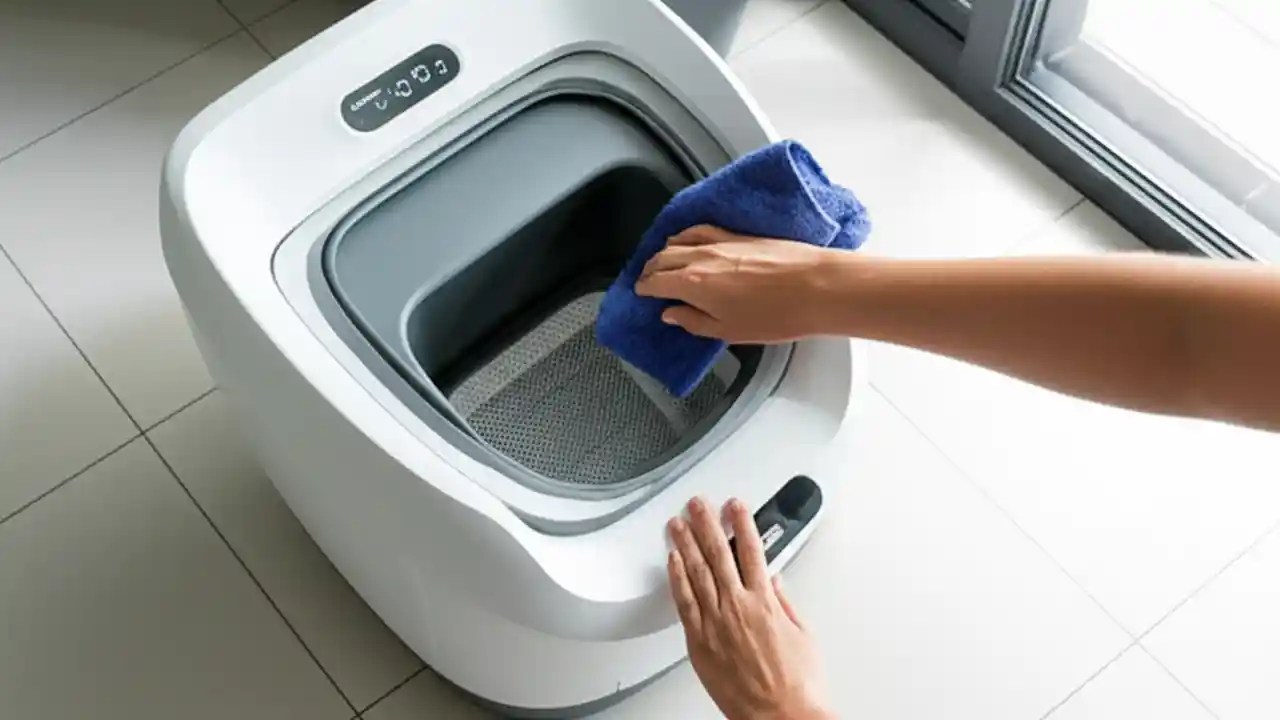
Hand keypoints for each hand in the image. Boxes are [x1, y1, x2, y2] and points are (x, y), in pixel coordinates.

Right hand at [635, 225, 851, 343]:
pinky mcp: (740, 235)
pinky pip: (701, 229)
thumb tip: (672, 314)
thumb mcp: (728, 331)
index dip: (643, 288)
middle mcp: (701, 257)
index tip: (641, 293)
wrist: (816, 287)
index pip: (655, 281)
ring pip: (679, 239)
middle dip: (650, 269)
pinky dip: (687, 234)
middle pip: (662, 257)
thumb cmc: (776, 315)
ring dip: (665, 250)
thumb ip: (694, 321)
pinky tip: (689, 239)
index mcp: (693, 283)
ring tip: (663, 260)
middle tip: (647, 279)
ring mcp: (721, 241)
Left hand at [667, 497, 833, 719]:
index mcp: (765, 601)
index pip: (751, 549)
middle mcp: (738, 607)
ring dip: (686, 543)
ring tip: (678, 522)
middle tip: (698, 503)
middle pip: (718, 553)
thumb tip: (775, 578)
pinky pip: (684, 602)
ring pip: (696, 572)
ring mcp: (716, 623)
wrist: (779, 715)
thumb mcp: (803, 633)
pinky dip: (676, 578)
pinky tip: (672, 561)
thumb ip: (785, 601)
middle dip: (707, 523)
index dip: (742, 522)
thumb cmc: (796, 683)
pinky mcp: (699, 642)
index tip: (735, 506)